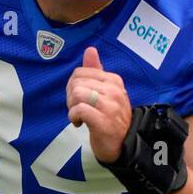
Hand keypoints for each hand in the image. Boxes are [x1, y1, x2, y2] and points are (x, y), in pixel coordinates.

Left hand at [66, 45, 131, 162]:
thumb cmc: (110, 118)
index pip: (81, 72)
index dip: (73, 85)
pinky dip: (73, 117)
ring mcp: (110, 106)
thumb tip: (90, 50)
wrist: (122, 144)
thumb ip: (96, 71)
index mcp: (114, 80)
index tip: (78, 99)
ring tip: (78, 115)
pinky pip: (80, 110)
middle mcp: (114, 91)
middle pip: (77, 83)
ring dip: (71, 107)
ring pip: (77, 94)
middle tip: (77, 108)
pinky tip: (79, 123)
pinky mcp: (104, 122)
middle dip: (70, 97)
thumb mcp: (105, 92)